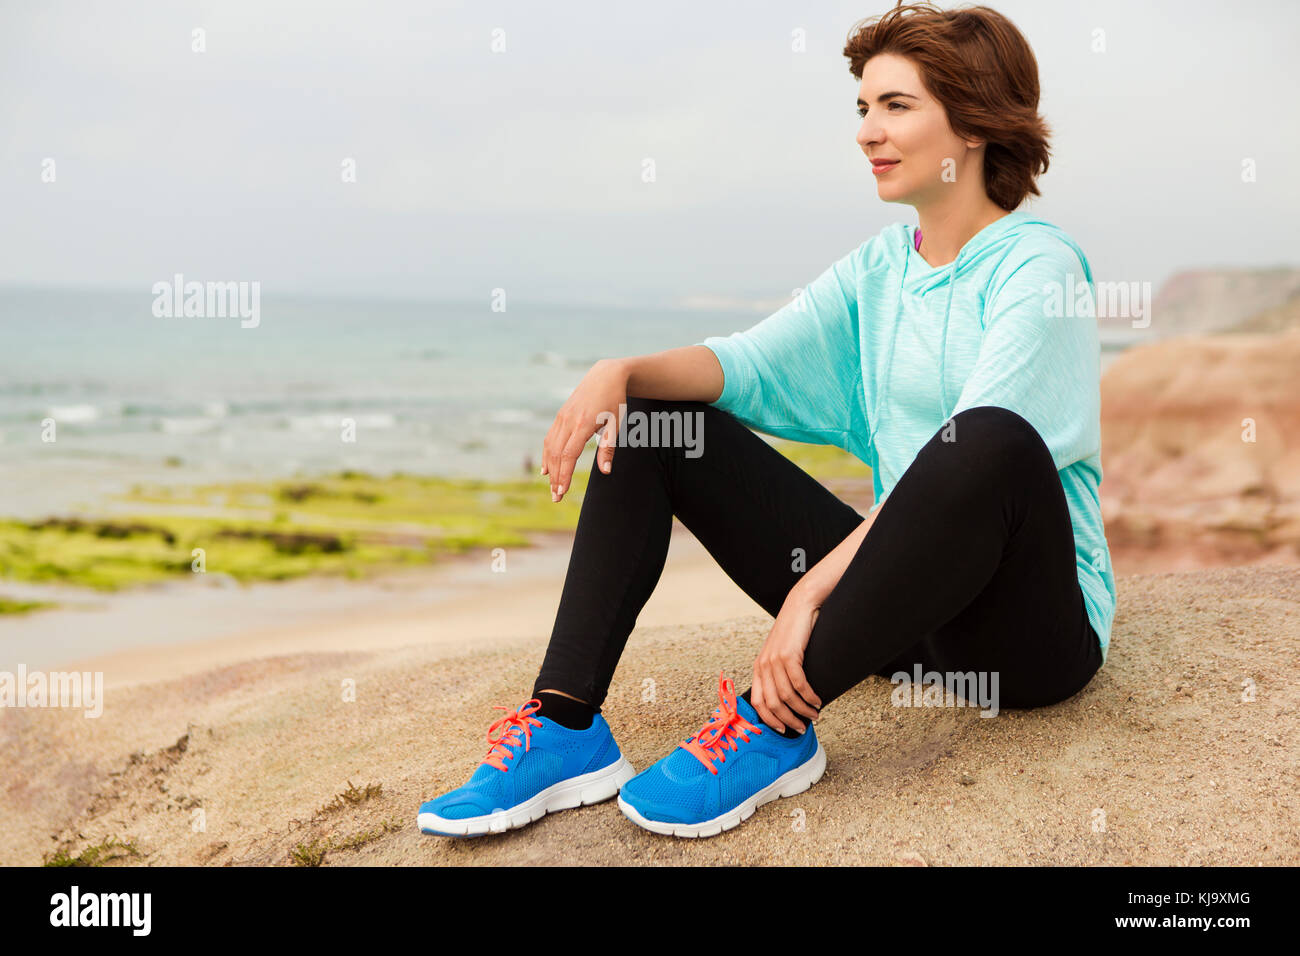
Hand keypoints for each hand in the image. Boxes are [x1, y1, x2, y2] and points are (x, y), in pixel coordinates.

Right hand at [541, 359, 627, 502]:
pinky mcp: (560, 415)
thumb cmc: (615, 401)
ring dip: (549, 468)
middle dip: (555, 478)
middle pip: (555, 454)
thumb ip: (609, 448)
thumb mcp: (616, 424)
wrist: (606, 375)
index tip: (562, 491)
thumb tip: (605, 472)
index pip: (568, 455)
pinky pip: (549, 438)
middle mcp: (568, 421)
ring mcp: (562, 417)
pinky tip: (546, 469)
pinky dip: (546, 455)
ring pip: (549, 447)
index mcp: (583, 424)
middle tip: (556, 498)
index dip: (564, 475)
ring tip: (552, 487)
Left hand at [751, 587, 824, 733]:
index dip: (770, 720)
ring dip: (802, 710)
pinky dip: (809, 696)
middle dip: (788, 720)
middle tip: (803, 727)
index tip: (784, 730)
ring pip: (786, 696)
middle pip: (772, 704)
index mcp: (758, 668)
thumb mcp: (780, 654)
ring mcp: (774, 660)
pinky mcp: (789, 655)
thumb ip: (778, 674)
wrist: (800, 606)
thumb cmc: (794, 632)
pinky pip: (799, 684)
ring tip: (814, 715)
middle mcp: (763, 665)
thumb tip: (788, 700)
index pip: (757, 703)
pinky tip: (817, 701)